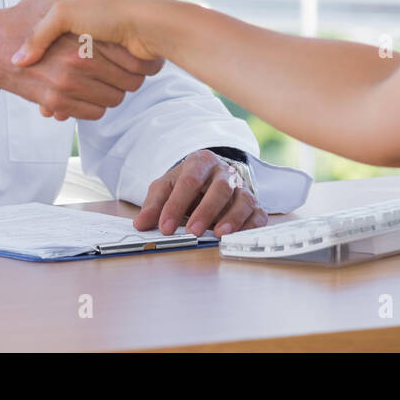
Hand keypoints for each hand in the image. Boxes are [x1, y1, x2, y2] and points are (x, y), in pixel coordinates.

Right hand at [0, 0, 163, 119]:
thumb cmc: (31, 13)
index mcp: (86, 32)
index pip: (135, 56)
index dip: (140, 55)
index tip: (135, 51)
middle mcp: (78, 59)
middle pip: (131, 80)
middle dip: (130, 75)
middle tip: (121, 67)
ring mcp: (67, 84)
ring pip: (115, 99)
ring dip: (113, 92)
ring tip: (104, 79)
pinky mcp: (55, 102)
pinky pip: (95, 112)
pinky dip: (95, 105)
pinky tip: (88, 91)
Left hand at [134, 150, 267, 238]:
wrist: (210, 177)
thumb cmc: (187, 183)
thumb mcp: (166, 186)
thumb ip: (154, 204)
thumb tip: (141, 224)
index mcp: (202, 162)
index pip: (190, 180)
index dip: (176, 204)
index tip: (165, 226)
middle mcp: (225, 172)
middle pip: (221, 188)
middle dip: (206, 211)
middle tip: (192, 232)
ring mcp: (242, 188)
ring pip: (244, 200)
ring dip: (232, 218)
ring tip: (217, 235)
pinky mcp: (254, 205)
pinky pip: (258, 215)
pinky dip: (250, 227)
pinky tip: (236, 237)